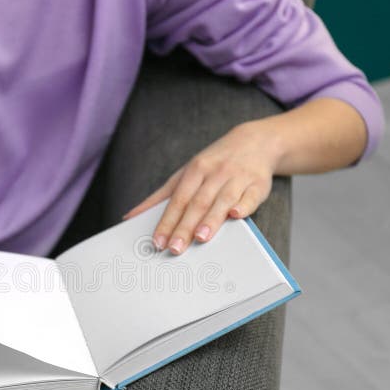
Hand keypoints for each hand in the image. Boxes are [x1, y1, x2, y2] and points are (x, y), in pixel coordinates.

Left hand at [123, 121, 279, 254]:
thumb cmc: (214, 163)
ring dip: (211, 219)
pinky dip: (244, 205)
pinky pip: (250, 196)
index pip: (177, 200)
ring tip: (201, 238)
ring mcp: (237, 178)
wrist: (255, 141)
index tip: (157, 242)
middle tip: (174, 248)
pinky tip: (236, 215)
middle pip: (197, 203)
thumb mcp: (184, 174)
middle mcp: (215, 173)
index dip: (166, 222)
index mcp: (194, 171)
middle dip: (185, 227)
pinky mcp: (258, 184)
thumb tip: (131, 216)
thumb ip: (160, 197)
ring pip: (222, 200)